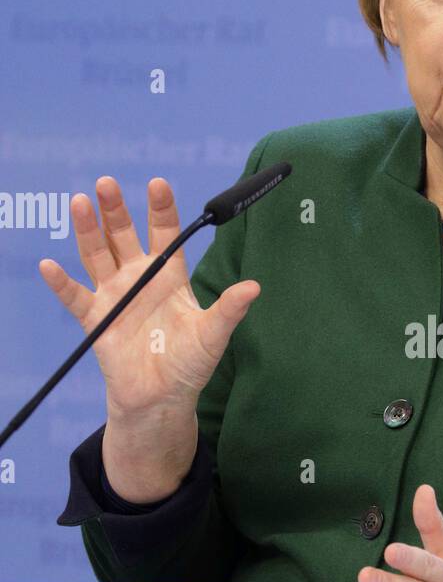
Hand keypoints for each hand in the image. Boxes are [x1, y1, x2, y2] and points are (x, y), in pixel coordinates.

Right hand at [38, 176, 260, 417]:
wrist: (163, 398)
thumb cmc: (190, 364)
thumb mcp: (213, 335)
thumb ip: (229, 310)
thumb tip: (254, 287)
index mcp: (170, 275)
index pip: (165, 233)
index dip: (161, 209)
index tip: (157, 184)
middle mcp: (139, 277)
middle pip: (123, 235)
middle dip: (115, 210)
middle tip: (106, 183)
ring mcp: (115, 295)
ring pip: (97, 255)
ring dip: (88, 230)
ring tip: (80, 203)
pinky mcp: (96, 319)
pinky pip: (75, 297)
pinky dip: (61, 283)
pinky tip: (49, 266)